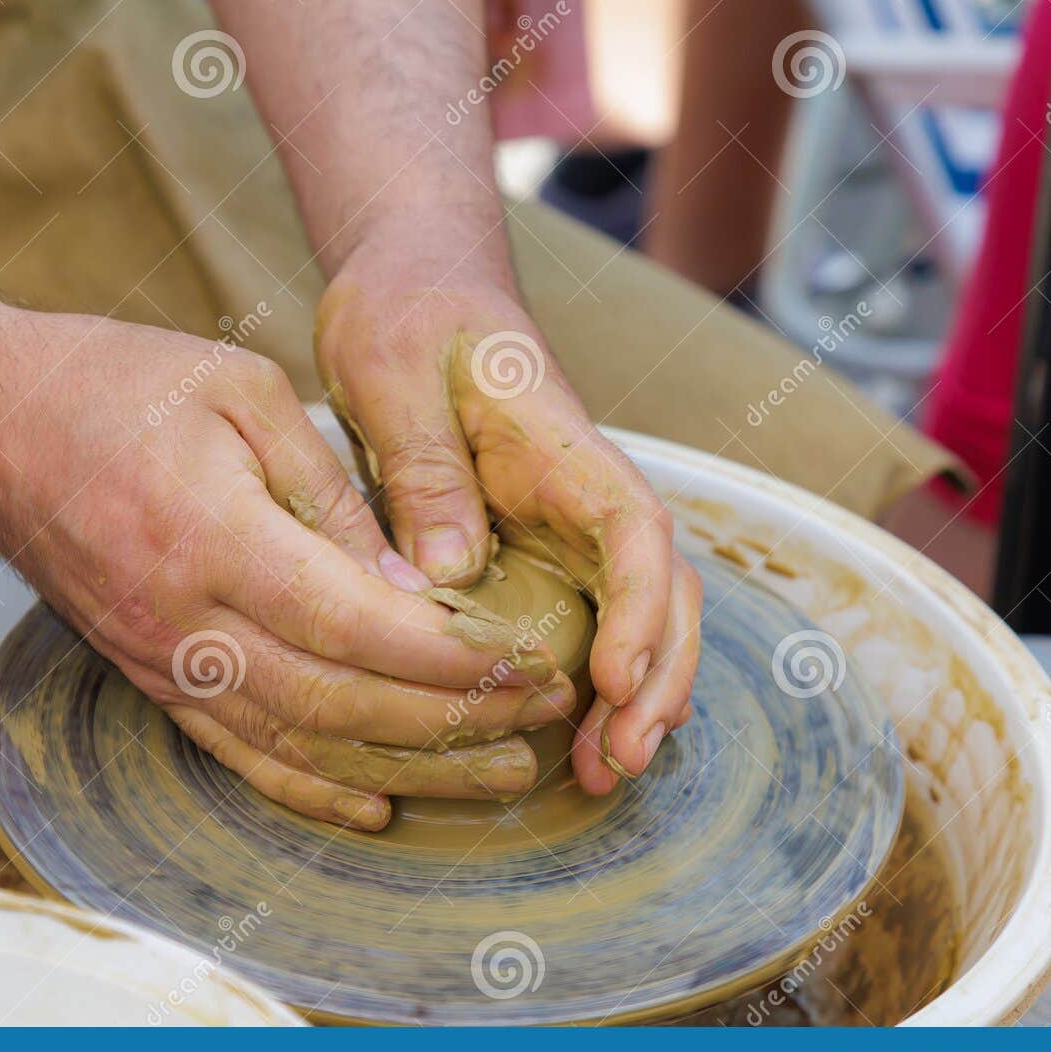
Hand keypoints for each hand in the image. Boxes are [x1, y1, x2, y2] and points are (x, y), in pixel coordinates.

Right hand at [0, 309, 574, 828]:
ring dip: (406, 769)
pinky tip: (375, 805)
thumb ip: (333, 491)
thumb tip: (416, 586)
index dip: (453, 658)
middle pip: (341, 701)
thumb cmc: (117, 383)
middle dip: (454, 721)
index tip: (529, 662)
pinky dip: (312, 788)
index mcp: (217, 537)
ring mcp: (160, 661)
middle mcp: (186, 621)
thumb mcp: (244, 390)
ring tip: (495, 776)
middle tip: (541, 720)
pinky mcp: (147, 677)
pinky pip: (238, 752)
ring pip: (299, 745)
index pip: (359, 624)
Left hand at [315, 251, 700, 793]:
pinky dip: (596, 676)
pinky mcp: (539, 540)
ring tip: (605, 771)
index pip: (633, 525)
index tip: (615, 679)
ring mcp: (566, 517)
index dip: (637, 608)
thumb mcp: (392, 373)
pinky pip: (586, 613)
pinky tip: (583, 735)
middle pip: (659, 585)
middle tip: (620, 761)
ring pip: (635, 609)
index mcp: (557, 440)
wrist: (415, 279)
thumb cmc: (406, 312)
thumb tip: (447, 578)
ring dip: (635, 692)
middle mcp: (579, 487)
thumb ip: (423, 467)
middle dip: (657, 676)